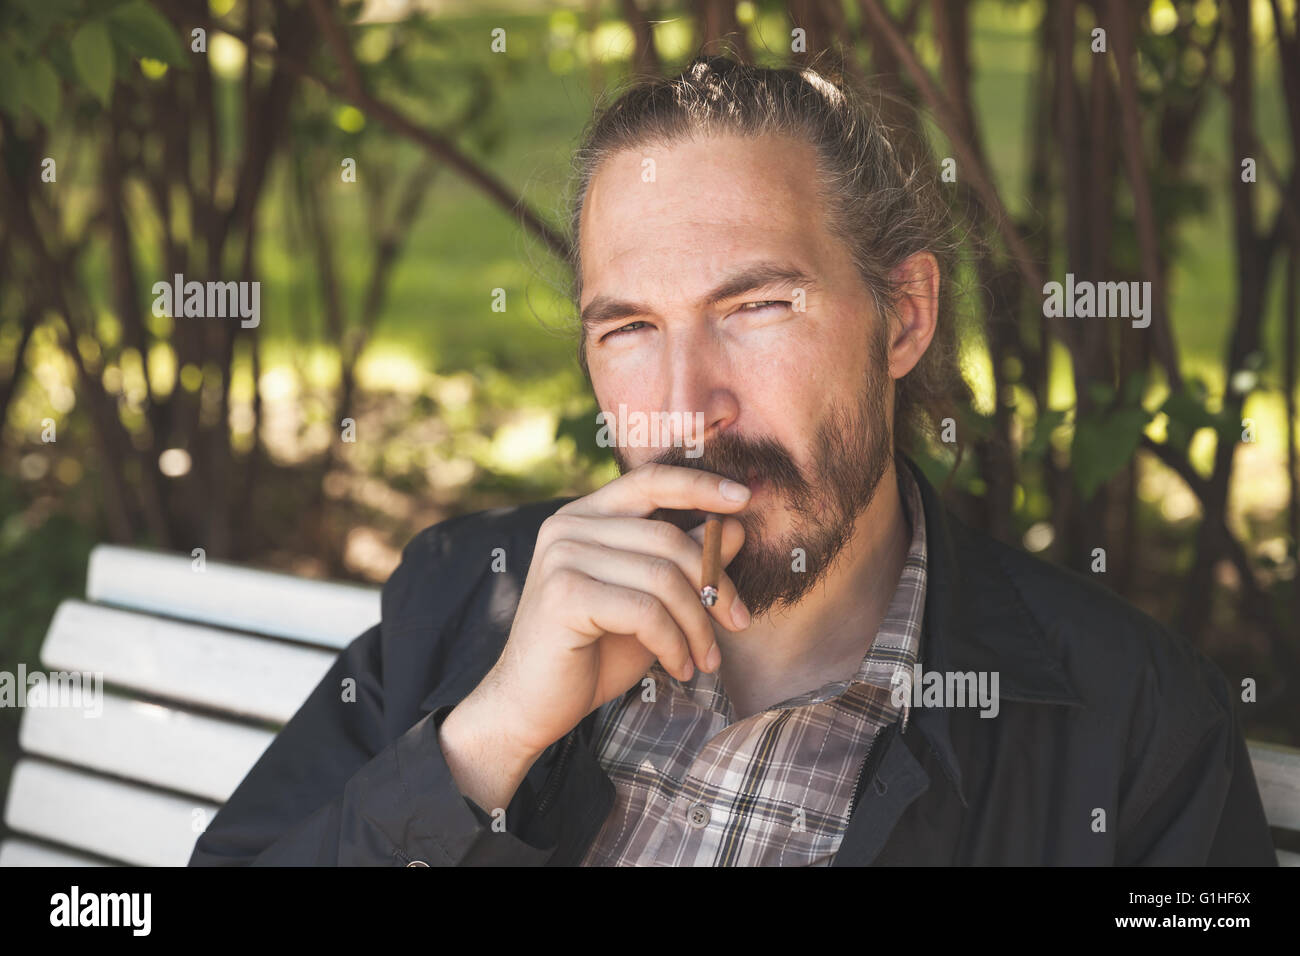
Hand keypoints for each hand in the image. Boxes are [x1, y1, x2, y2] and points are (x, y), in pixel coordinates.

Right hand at [466, 462, 749, 762]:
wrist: (531, 705)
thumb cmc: (593, 652)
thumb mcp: (650, 601)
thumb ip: (684, 561)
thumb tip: (736, 526)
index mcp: (586, 516)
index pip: (650, 481)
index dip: (700, 485)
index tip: (745, 499)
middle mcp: (569, 526)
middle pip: (669, 540)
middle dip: (715, 586)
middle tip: (738, 623)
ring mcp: (563, 557)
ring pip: (663, 578)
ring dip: (698, 626)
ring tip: (706, 660)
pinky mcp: (565, 595)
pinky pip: (646, 611)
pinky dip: (674, 644)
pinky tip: (680, 669)